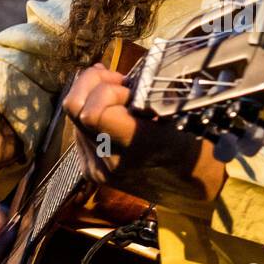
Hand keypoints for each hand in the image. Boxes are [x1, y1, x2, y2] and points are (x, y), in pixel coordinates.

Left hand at [63, 63, 226, 212]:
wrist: (191, 190)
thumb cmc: (190, 145)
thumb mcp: (177, 114)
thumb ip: (144, 93)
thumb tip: (115, 72)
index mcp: (137, 145)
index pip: (93, 112)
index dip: (106, 89)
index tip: (128, 85)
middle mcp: (111, 160)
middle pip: (76, 109)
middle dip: (95, 85)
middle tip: (119, 82)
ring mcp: (97, 168)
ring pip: (72, 117)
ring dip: (92, 97)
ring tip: (118, 97)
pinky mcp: (90, 171)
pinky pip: (77, 131)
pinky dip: (91, 113)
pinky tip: (110, 111)